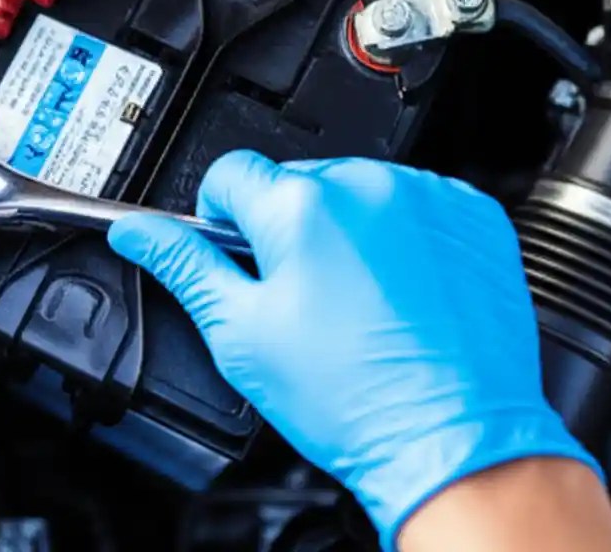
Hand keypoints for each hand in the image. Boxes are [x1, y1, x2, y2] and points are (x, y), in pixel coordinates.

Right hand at [107, 152, 600, 548]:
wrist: (452, 438)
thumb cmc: (352, 396)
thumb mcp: (240, 333)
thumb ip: (183, 266)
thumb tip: (138, 232)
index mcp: (299, 206)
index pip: (229, 172)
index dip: (220, 216)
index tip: (237, 254)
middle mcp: (367, 186)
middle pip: (294, 182)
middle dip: (285, 228)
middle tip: (299, 298)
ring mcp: (426, 197)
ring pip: (356, 193)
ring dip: (345, 230)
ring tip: (356, 303)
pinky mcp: (472, 217)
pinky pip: (416, 205)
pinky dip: (402, 238)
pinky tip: (398, 295)